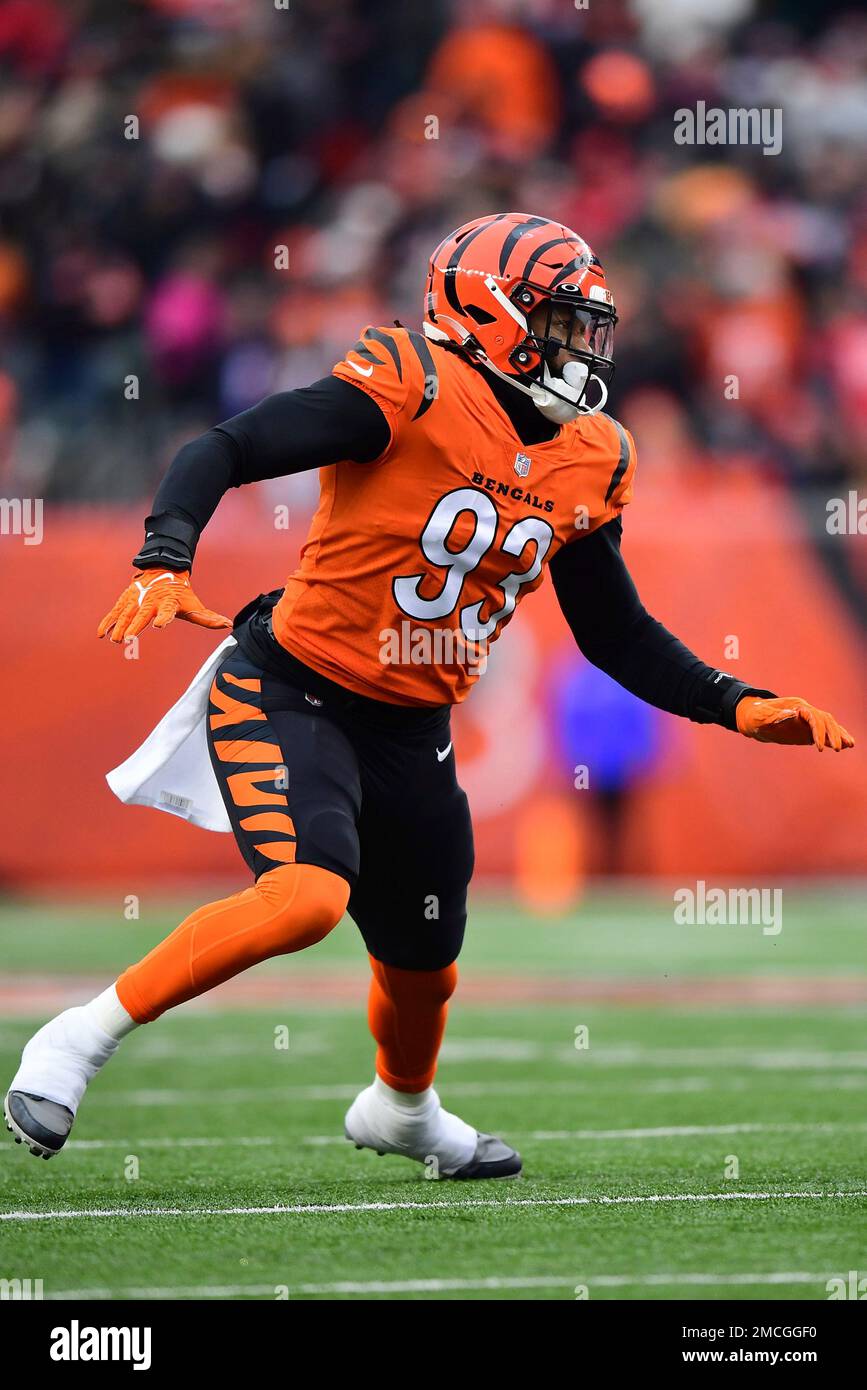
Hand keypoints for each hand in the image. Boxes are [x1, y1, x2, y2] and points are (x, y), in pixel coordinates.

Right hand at [97, 569, 230, 643]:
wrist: (163, 568)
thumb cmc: (180, 593)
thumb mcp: (193, 604)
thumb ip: (208, 618)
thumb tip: (229, 625)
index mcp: (168, 602)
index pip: (167, 611)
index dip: (164, 617)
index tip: (160, 625)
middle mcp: (151, 600)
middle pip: (142, 614)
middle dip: (136, 626)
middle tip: (130, 638)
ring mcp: (137, 599)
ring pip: (127, 614)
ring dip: (120, 626)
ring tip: (116, 640)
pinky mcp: (126, 599)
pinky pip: (115, 612)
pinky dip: (108, 621)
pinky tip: (101, 634)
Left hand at [736, 695, 853, 751]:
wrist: (754, 717)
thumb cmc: (756, 716)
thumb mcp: (762, 717)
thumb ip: (777, 717)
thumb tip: (794, 715)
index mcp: (796, 706)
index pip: (813, 717)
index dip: (818, 731)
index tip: (820, 748)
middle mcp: (805, 711)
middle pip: (825, 720)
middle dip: (833, 734)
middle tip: (837, 749)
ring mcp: (807, 720)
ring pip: (829, 724)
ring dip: (840, 734)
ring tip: (850, 745)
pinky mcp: (807, 729)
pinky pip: (825, 731)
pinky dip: (835, 736)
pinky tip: (846, 744)